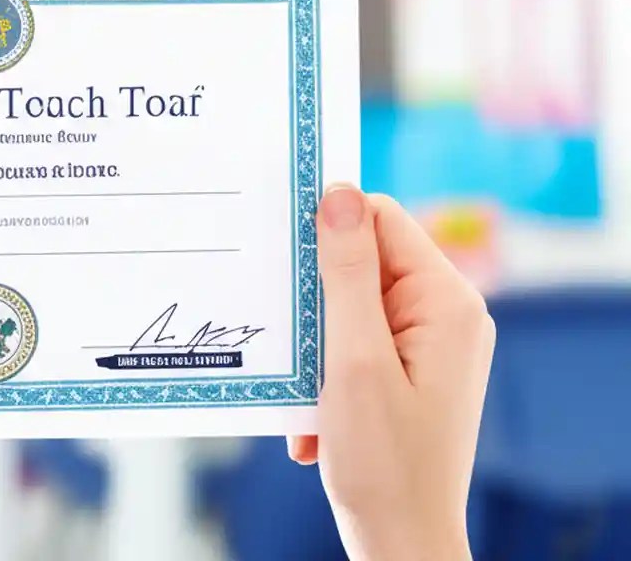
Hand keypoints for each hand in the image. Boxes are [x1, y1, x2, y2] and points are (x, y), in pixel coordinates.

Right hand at [287, 186, 494, 560]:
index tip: (277, 249)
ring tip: (309, 398)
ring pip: (350, 307)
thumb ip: (347, 274)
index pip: (379, 219)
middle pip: (362, 263)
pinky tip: (317, 421)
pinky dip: (325, 375)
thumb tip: (338, 195)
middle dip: (316, 305)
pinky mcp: (409, 371)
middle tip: (290, 344)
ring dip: (316, 350)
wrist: (401, 544)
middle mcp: (445, 315)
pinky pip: (355, 344)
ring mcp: (429, 345)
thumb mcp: (354, 361)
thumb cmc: (383, 463)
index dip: (327, 226)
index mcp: (445, 301)